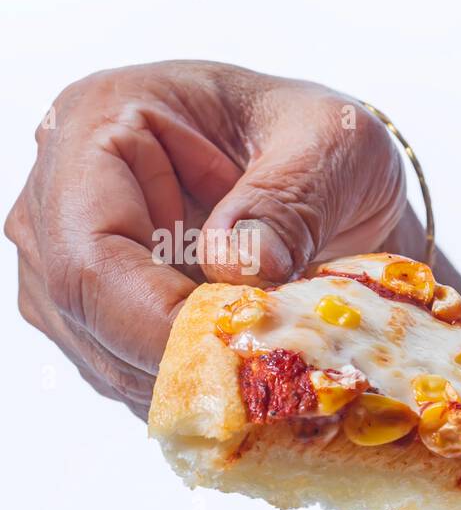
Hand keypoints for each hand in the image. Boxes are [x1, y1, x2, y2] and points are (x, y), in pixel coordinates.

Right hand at [5, 60, 410, 418]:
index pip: (90, 248)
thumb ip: (288, 202)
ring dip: (196, 380)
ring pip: (105, 355)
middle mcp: (66, 193)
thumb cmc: (329, 137)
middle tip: (270, 377)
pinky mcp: (110, 311)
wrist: (347, 175)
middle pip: (87, 312)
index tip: (238, 353)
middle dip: (182, 358)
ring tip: (277, 371)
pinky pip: (134, 372)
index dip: (154, 319)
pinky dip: (200, 387)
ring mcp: (78, 258)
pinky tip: (259, 376)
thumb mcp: (334, 145)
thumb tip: (233, 268)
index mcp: (101, 122)